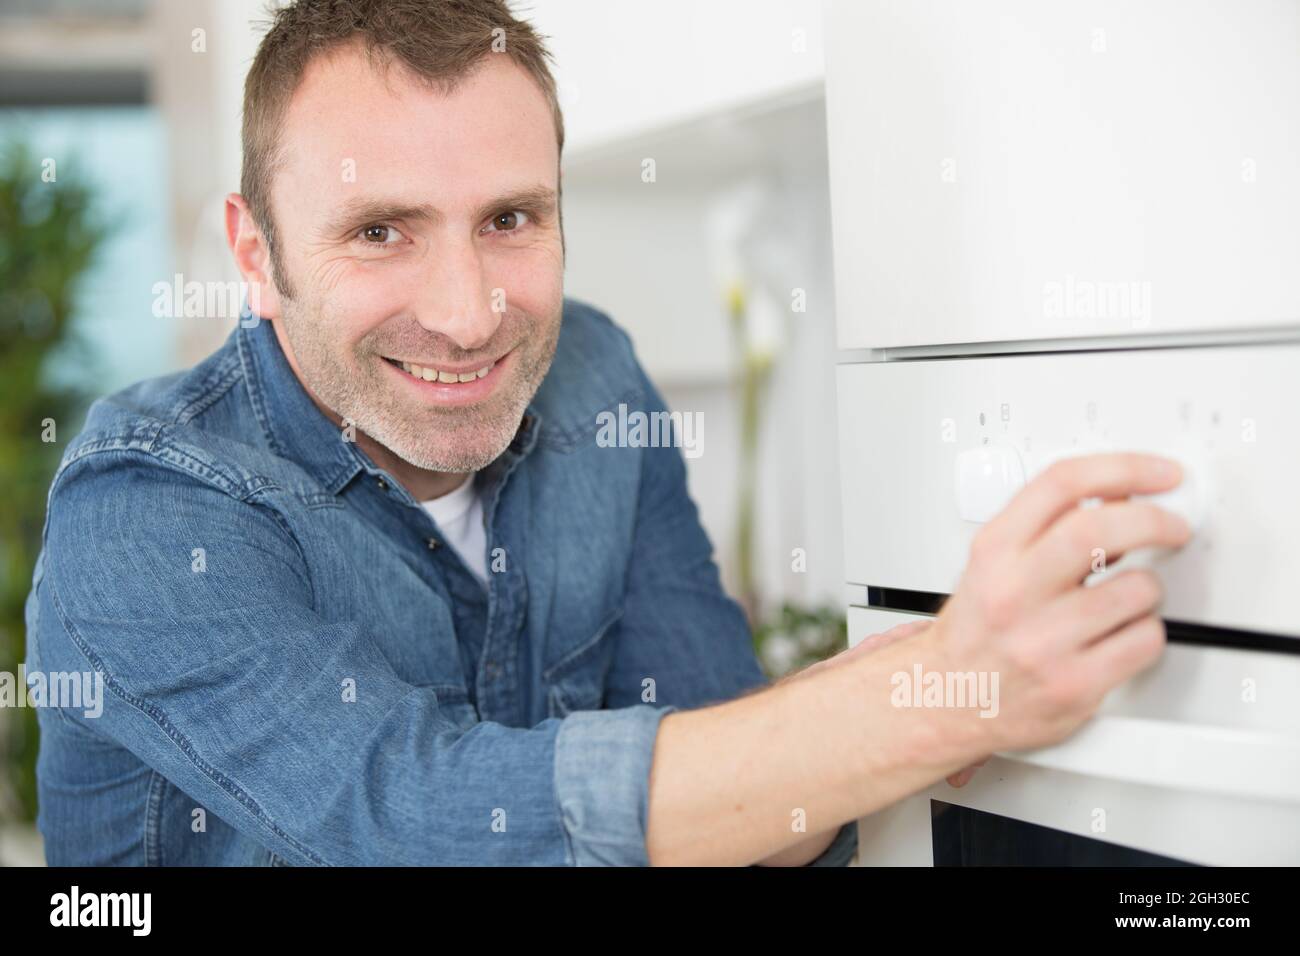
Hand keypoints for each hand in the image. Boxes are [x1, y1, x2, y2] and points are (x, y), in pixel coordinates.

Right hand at [931, 452, 1191, 755]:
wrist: (947, 697)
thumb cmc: (977, 629)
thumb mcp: (993, 562)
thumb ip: (1047, 526)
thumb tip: (1123, 499)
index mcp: (994, 551)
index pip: (1063, 483)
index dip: (1125, 468)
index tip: (1161, 473)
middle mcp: (1014, 592)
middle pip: (1101, 528)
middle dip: (1156, 519)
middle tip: (1174, 525)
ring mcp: (1043, 641)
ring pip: (1137, 588)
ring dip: (1147, 588)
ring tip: (1125, 597)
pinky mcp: (1073, 685)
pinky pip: (1144, 641)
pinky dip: (1146, 633)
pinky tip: (1120, 634)